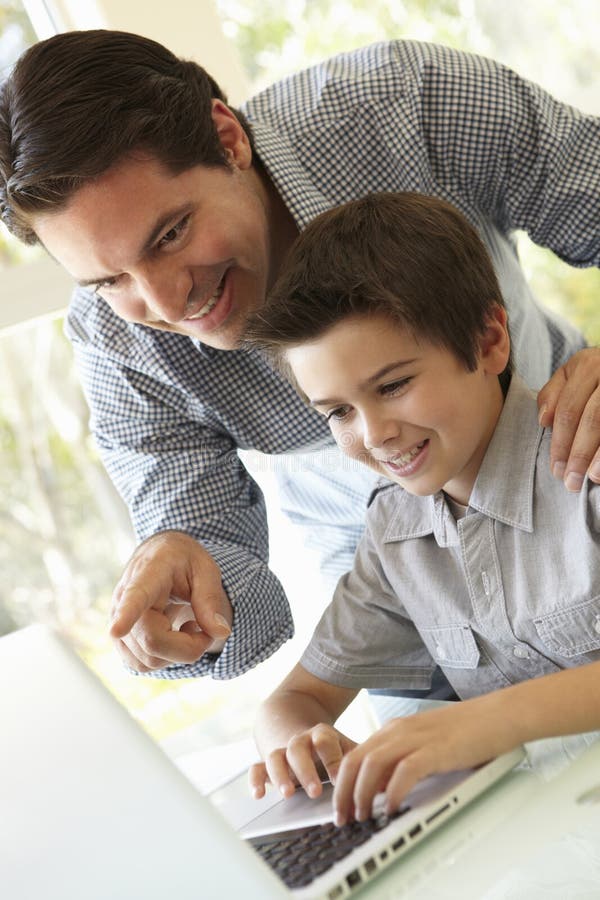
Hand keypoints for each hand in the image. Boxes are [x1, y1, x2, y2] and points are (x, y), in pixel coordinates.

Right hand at [109, 530, 231, 671]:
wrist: (159, 556)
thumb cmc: (184, 561)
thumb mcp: (206, 569)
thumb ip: (211, 599)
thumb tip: (220, 633)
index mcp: (148, 573)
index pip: (135, 596)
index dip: (127, 615)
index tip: (117, 630)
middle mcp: (123, 598)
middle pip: (153, 641)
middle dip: (189, 645)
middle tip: (206, 627)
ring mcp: (116, 621)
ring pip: (149, 660)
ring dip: (179, 653)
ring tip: (190, 626)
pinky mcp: (120, 640)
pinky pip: (143, 665)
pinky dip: (166, 658)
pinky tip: (173, 635)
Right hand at [248, 724, 357, 800]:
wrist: (300, 731)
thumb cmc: (330, 749)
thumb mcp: (346, 749)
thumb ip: (362, 762)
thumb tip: (385, 781)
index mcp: (322, 735)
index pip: (325, 741)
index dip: (331, 760)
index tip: (338, 779)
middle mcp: (299, 740)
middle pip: (298, 749)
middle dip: (306, 770)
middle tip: (314, 792)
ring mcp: (282, 751)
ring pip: (275, 757)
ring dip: (280, 775)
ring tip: (287, 794)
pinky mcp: (266, 764)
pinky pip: (256, 768)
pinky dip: (255, 780)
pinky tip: (259, 795)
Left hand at [332, 699, 513, 825]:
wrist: (499, 714)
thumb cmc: (467, 732)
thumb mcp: (424, 744)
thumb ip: (401, 760)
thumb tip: (380, 788)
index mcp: (394, 730)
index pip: (354, 756)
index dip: (341, 784)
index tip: (340, 807)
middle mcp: (399, 731)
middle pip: (355, 761)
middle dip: (343, 793)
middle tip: (342, 818)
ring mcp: (416, 738)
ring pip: (372, 764)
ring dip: (362, 794)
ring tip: (363, 817)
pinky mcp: (436, 749)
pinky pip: (405, 771)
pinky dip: (394, 792)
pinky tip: (393, 808)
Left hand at [537, 348, 599, 490]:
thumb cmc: (596, 374)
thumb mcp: (572, 374)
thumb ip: (553, 394)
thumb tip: (544, 420)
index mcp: (588, 365)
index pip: (568, 409)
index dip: (560, 442)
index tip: (555, 469)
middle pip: (592, 420)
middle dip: (578, 454)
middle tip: (570, 481)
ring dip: (599, 456)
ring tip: (590, 478)